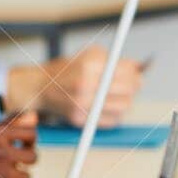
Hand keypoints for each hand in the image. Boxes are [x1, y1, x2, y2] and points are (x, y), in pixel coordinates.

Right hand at [0, 112, 38, 177]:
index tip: (22, 143)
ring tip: (5, 171)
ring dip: (18, 174)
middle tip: (15, 158)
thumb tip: (35, 117)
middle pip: (32, 157)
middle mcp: (0, 152)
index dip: (29, 138)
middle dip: (25, 157)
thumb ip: (10, 124)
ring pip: (26, 177)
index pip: (31, 134)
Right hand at [7, 47, 143, 126]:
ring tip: (121, 97)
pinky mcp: (79, 119)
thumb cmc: (65, 70)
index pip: (126, 71)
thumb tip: (137, 68)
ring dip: (127, 102)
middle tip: (134, 85)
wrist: (39, 88)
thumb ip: (112, 59)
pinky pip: (110, 121)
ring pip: (122, 107)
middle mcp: (84, 85)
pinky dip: (115, 115)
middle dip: (134, 87)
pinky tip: (110, 107)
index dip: (135, 73)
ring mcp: (81, 104)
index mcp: (88, 65)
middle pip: (127, 90)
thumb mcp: (87, 55)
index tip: (137, 73)